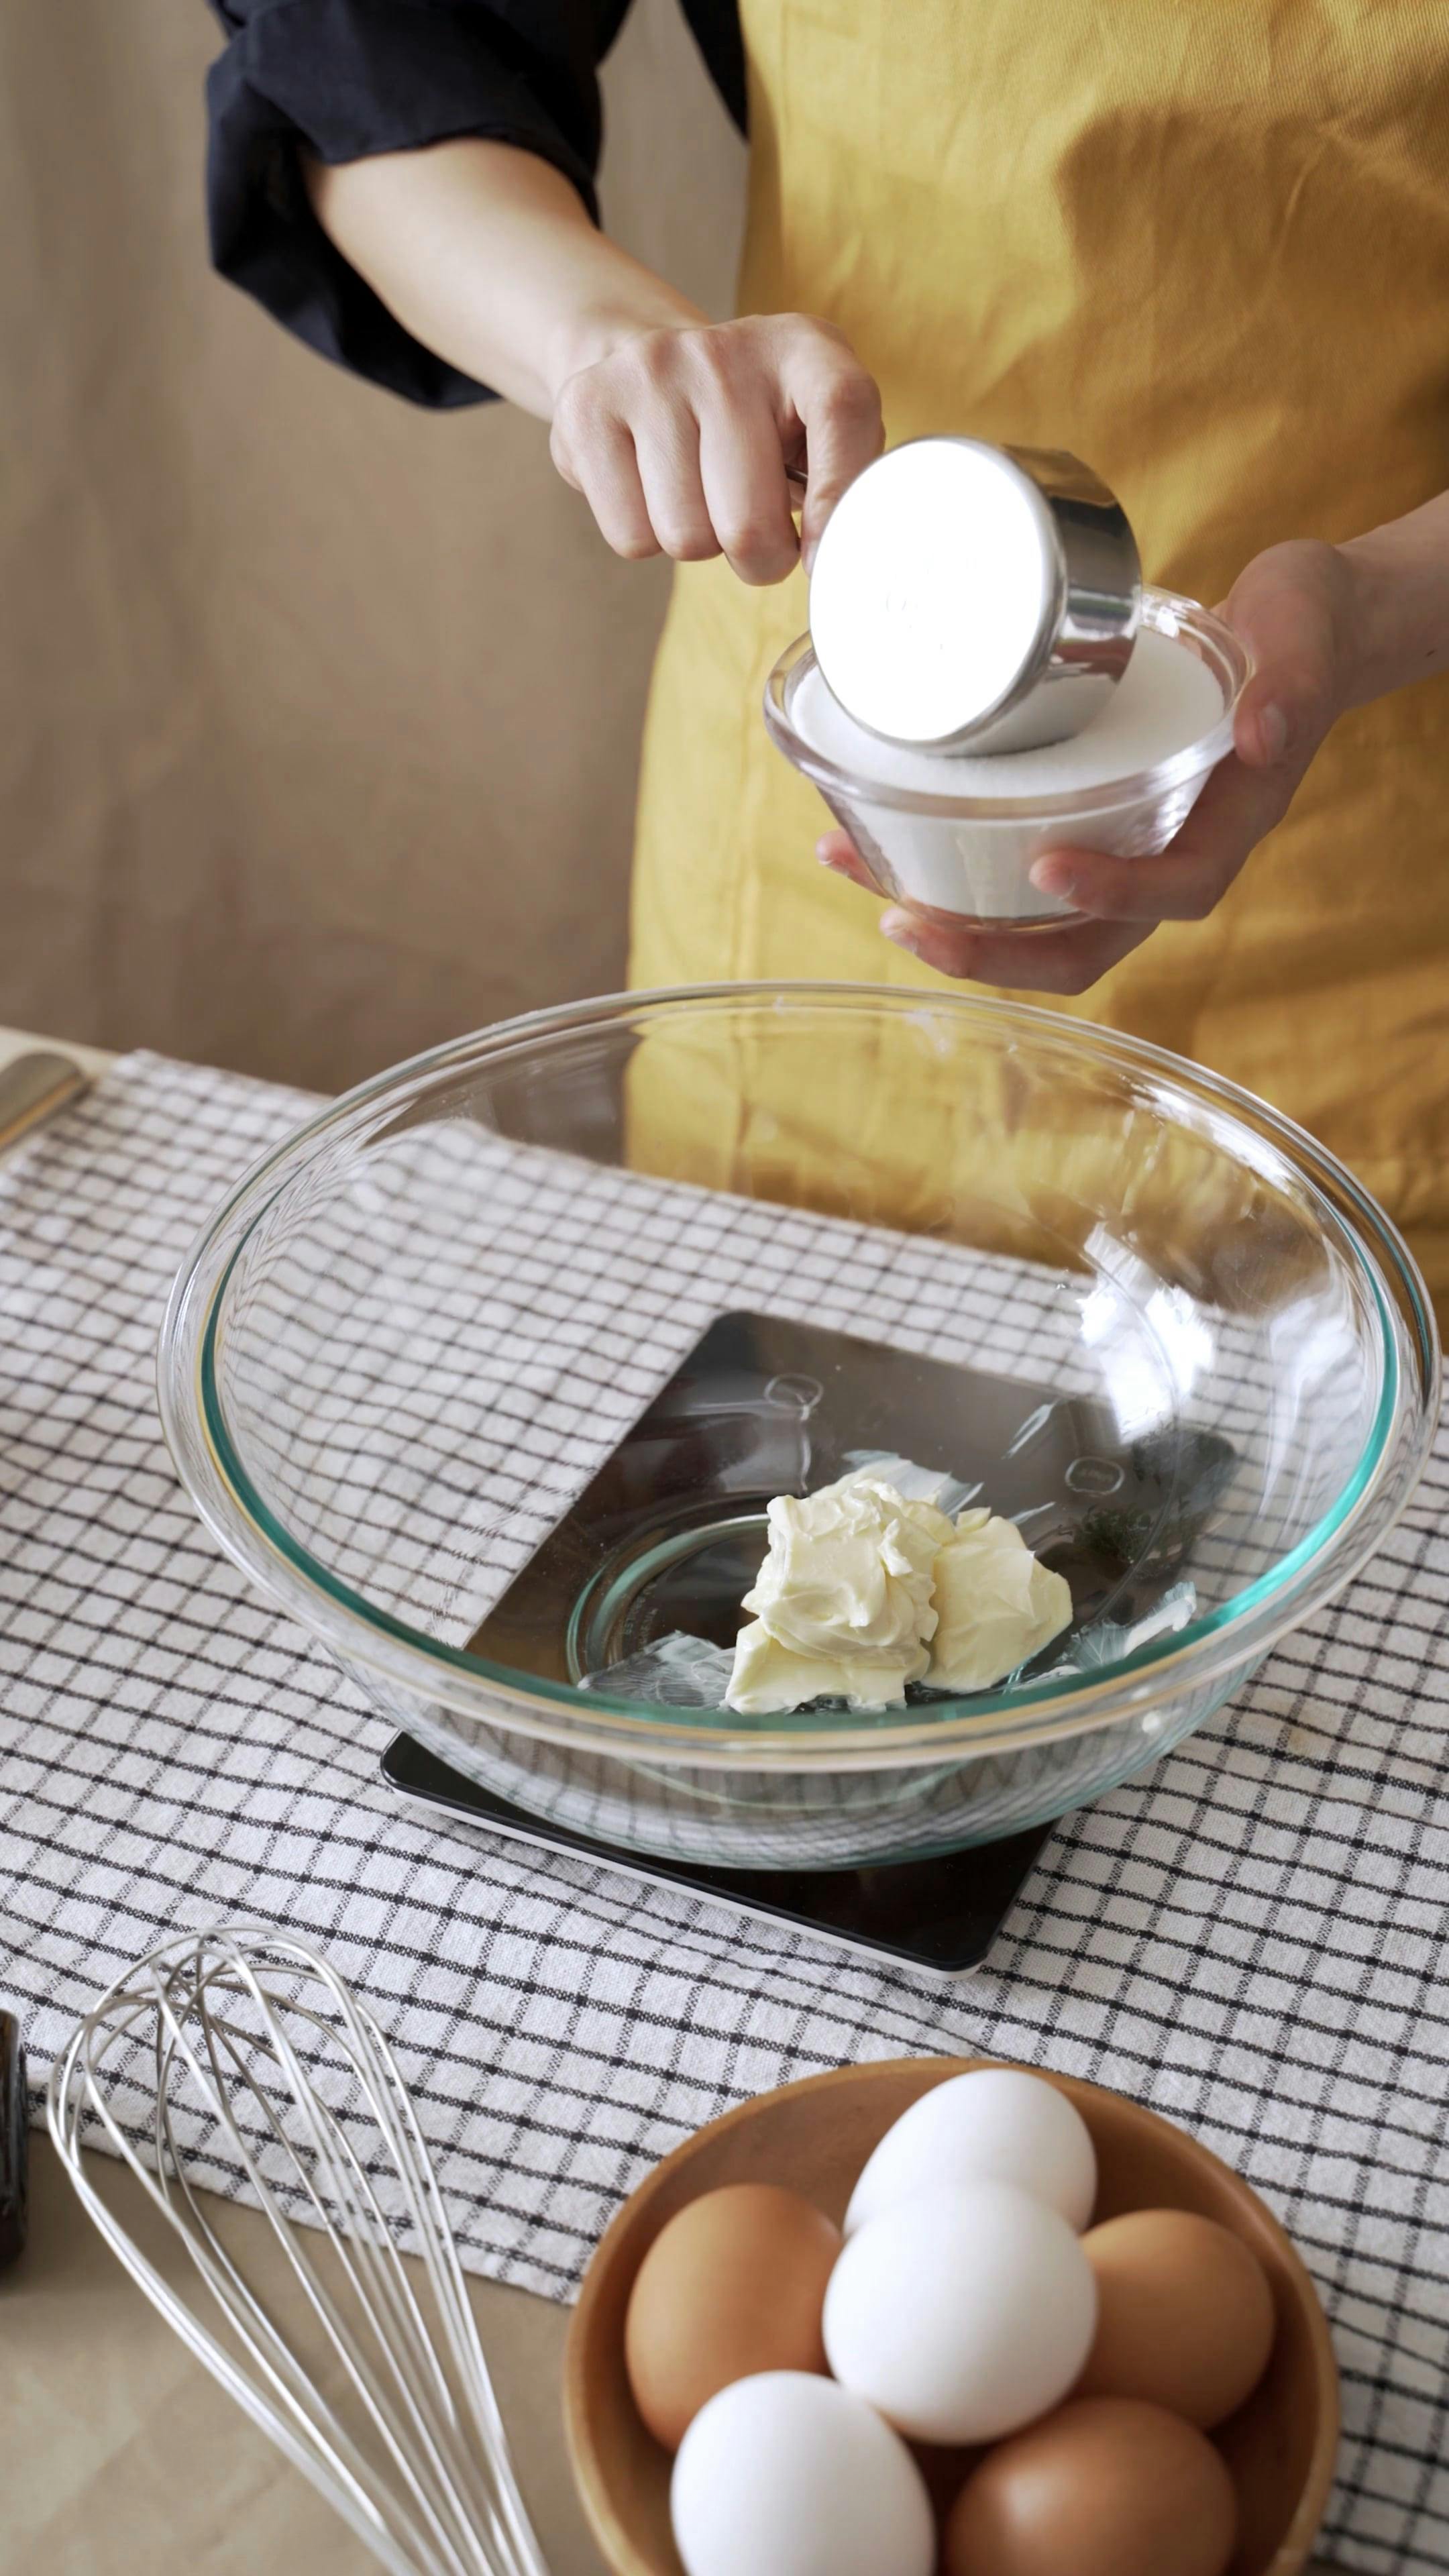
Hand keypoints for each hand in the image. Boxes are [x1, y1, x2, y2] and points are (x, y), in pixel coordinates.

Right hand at [550, 314, 883, 583]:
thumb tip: (839, 565)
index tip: (823, 557)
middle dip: (758, 557)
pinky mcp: (588, 407)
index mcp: (802, 347)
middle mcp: (724, 351)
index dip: (839, 500)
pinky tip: (653, 491)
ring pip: (686, 538)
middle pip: (748, 522)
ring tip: (700, 497)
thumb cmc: (749, 421)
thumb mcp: (812, 427)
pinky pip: (631, 537)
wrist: (642, 362)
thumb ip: (843, 482)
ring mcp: (650, 373)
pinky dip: (647, 538)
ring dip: (700, 544)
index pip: (842, 409)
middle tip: (756, 531)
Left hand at [820, 537, 1357, 990]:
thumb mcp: (1305, 634)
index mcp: (1227, 826)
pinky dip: (939, 867)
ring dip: (948, 923)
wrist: (1292, 624)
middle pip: (1084, 946)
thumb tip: (1263, 734)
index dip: (1116, 895)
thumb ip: (1293, 682)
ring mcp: (1120, 847)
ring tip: (864, 882)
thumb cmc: (1300, 628)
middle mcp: (1168, 855)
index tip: (1050, 869)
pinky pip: (1008, 871)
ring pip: (1032, 924)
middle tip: (909, 923)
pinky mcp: (1079, 820)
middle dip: (994, 953)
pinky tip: (870, 841)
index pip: (1176, 890)